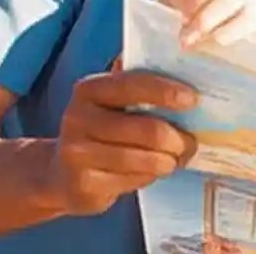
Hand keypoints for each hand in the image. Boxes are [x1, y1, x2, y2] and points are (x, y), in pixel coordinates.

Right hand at [50, 70, 198, 215]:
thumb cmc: (103, 131)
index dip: (166, 92)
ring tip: (175, 159)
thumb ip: (140, 86)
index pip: (133, 85)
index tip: (193, 101)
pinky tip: (152, 171)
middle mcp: (78, 118)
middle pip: (147, 130)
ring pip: (143, 158)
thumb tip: (186, 71)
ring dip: (169, 161)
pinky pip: (133, 179)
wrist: (62, 175)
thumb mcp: (113, 103)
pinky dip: (151, 176)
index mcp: (90, 90)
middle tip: (190, 142)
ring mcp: (77, 153)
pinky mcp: (83, 184)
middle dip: (177, 138)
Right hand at [159, 0, 255, 47]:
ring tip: (181, 22)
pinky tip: (177, 6)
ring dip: (191, 7)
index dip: (234, 29)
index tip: (216, 41)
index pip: (251, 16)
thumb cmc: (215, 35)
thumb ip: (221, 56)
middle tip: (185, 40)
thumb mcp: (223, 50)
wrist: (205, 7)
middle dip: (204, 21)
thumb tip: (210, 73)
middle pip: (228, 0)